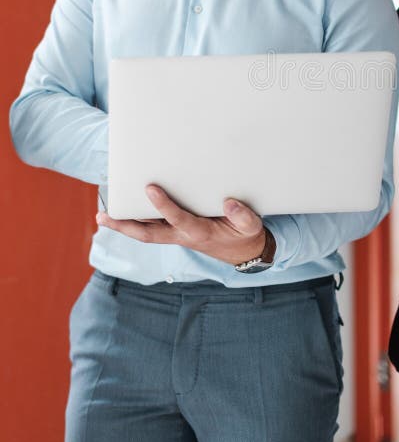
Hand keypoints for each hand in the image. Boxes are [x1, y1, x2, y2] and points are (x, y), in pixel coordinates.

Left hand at [97, 184, 272, 265]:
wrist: (244, 254)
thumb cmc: (245, 236)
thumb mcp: (251, 226)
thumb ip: (243, 216)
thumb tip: (229, 202)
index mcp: (200, 233)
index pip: (177, 219)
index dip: (163, 205)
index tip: (150, 188)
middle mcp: (183, 237)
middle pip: (148, 234)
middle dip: (125, 226)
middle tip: (103, 217)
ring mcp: (178, 237)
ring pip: (146, 233)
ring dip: (125, 226)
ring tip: (103, 216)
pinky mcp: (178, 233)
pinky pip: (153, 229)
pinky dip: (137, 222)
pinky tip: (125, 214)